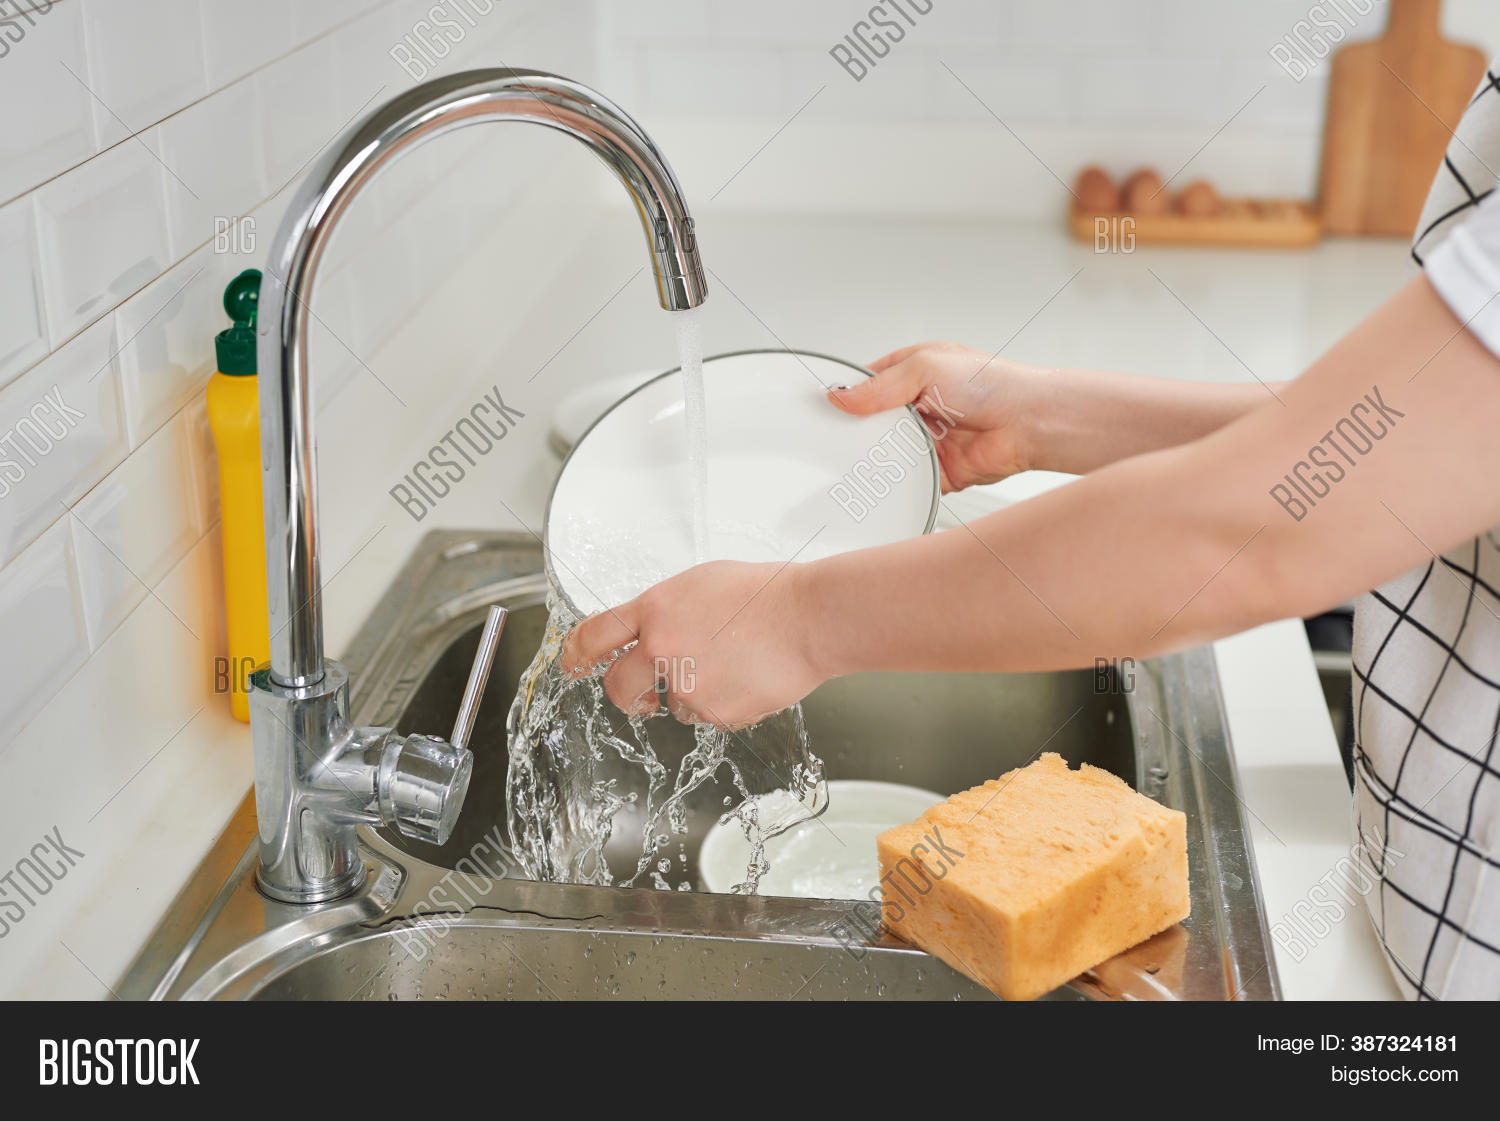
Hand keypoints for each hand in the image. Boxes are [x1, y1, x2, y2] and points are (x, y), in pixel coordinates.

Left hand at [561, 560, 827, 728]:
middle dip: (626, 692)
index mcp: (655, 610)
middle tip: (641, 691)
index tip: (573, 664)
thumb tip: (648, 630)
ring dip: (687, 694)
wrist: (809, 618)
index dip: (576, 655)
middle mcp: (663, 649)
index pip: (594, 636)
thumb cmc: (765, 594)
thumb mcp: (700, 584)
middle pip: (617, 687)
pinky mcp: (717, 713)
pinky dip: (722, 703)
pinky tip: (745, 677)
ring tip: (728, 665)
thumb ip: (665, 610)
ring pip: (669, 705)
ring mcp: (688, 686)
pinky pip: (707, 716)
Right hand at [829, 341, 1050, 491]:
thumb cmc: (993, 383)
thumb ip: (880, 385)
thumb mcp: (926, 367)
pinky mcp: (937, 470)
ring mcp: (927, 439)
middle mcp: (919, 407)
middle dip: (859, 431)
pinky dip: (897, 483)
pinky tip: (885, 481)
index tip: (826, 406)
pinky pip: (908, 481)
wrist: (1028, 423)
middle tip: (837, 438)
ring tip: (859, 460)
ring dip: (878, 457)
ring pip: (887, 453)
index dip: (847, 395)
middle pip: (874, 422)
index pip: (868, 385)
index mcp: (914, 374)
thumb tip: (841, 397)